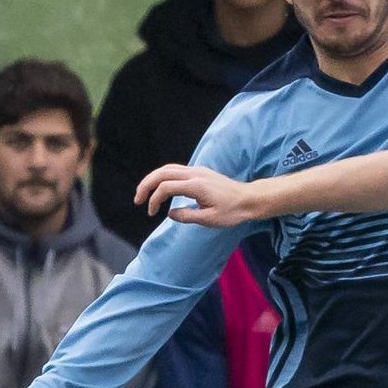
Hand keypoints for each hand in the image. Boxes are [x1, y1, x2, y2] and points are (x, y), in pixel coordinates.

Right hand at [134, 164, 263, 227]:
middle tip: (138, 200)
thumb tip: (169, 213)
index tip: (152, 213)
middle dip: (146, 185)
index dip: (154, 199)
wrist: (250, 199)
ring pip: (168, 169)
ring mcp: (198, 171)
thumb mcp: (210, 219)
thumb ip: (187, 216)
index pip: (166, 187)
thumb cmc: (233, 211)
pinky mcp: (200, 172)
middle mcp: (195, 174)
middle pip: (162, 173)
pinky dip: (164, 177)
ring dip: (153, 179)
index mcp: (196, 185)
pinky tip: (161, 189)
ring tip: (145, 194)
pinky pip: (176, 170)